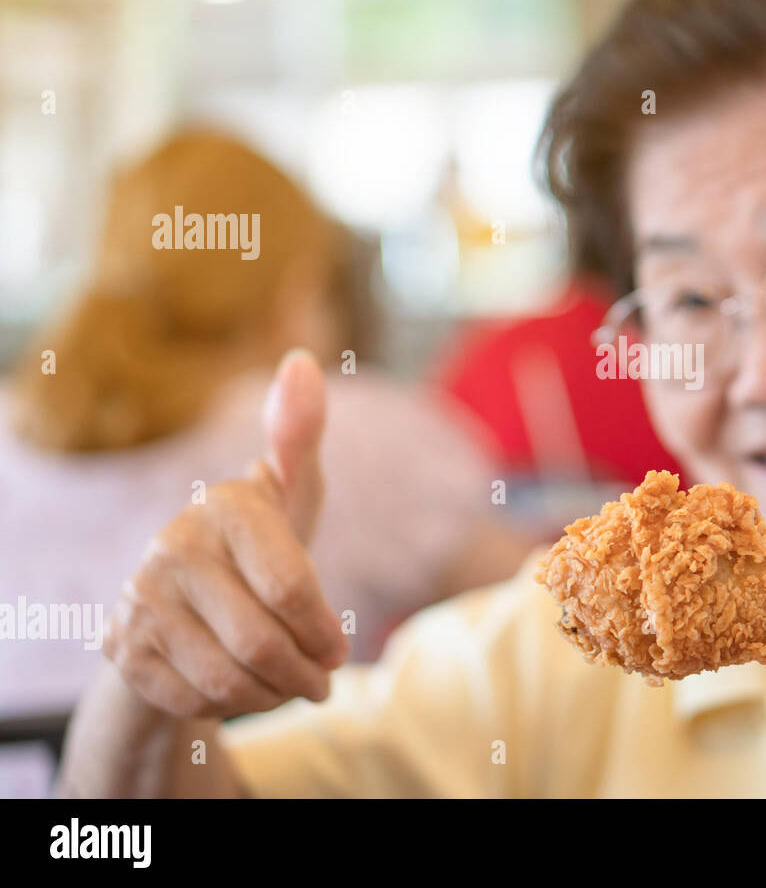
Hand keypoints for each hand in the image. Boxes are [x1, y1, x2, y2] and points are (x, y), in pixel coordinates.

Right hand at [103, 350, 348, 719]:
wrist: (186, 599)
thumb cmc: (260, 541)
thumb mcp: (292, 496)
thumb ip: (302, 438)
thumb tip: (303, 362)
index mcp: (225, 504)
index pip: (292, 589)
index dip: (324, 630)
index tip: (339, 646)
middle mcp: (172, 544)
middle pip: (261, 642)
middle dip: (304, 672)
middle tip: (321, 680)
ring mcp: (139, 597)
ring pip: (226, 680)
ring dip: (273, 695)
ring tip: (291, 686)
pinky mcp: (121, 645)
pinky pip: (191, 701)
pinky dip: (229, 708)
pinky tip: (245, 689)